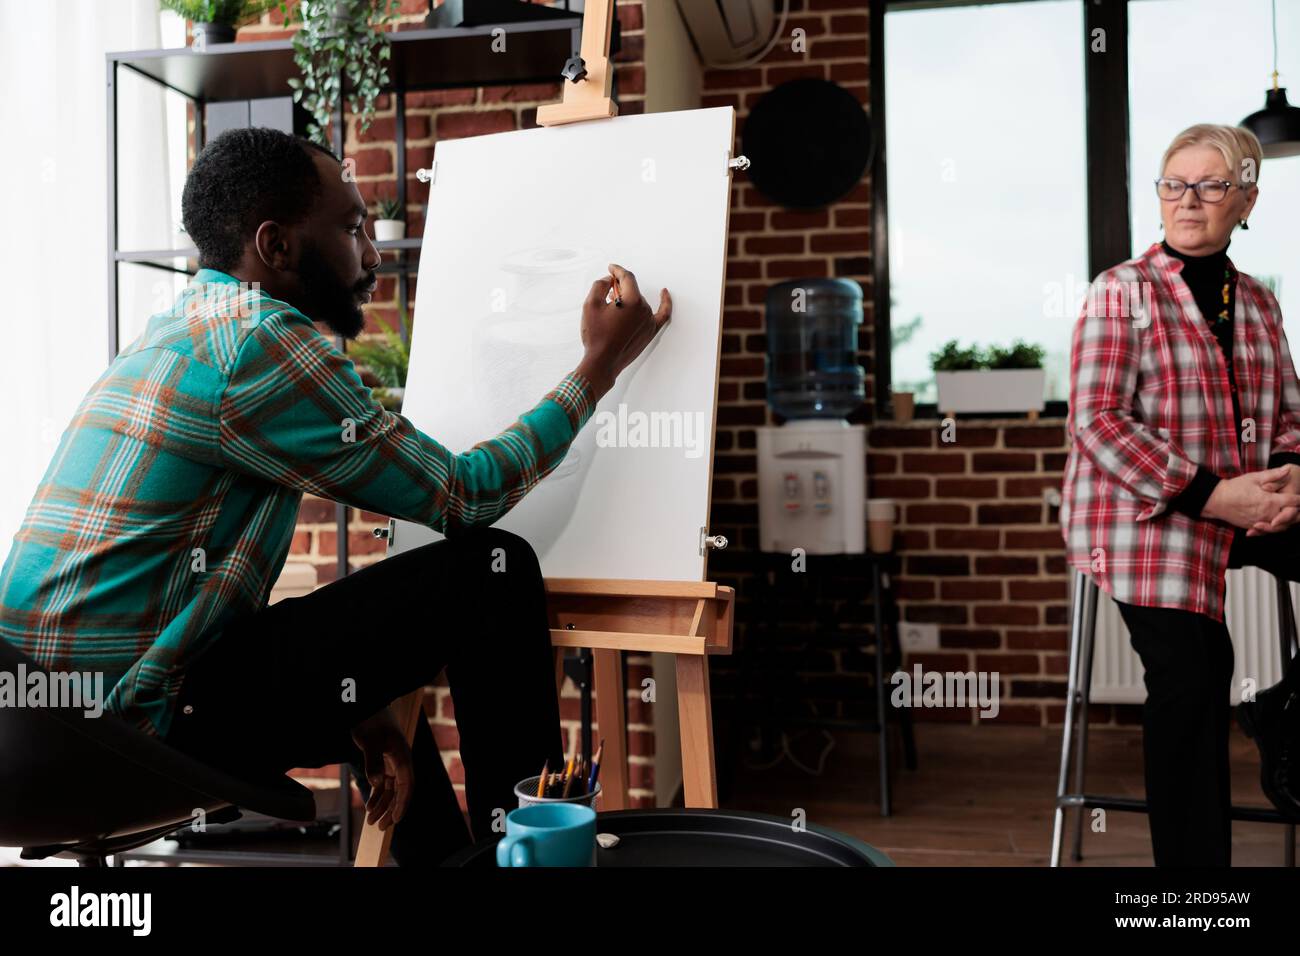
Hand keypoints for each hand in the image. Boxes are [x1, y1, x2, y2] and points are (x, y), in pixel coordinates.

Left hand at [350, 706, 412, 830]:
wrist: (368, 707)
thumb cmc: (370, 721)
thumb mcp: (368, 741)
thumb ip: (373, 762)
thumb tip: (377, 784)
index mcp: (403, 756)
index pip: (407, 785)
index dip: (402, 804)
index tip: (395, 820)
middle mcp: (401, 761)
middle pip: (400, 791)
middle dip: (391, 810)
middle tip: (380, 827)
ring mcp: (393, 762)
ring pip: (391, 790)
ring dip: (383, 805)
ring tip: (371, 821)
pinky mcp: (384, 762)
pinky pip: (384, 783)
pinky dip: (377, 795)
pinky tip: (369, 806)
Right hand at [573, 263, 671, 398]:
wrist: (603, 362)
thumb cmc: (596, 336)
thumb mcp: (590, 305)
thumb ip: (600, 285)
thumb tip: (610, 280)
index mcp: (631, 301)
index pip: (626, 277)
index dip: (617, 270)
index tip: (611, 268)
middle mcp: (644, 309)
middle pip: (632, 290)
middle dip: (619, 289)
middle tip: (605, 295)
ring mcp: (649, 321)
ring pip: (639, 302)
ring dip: (628, 300)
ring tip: (613, 307)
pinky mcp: (650, 331)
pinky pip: (662, 314)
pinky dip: (665, 302)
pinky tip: (665, 293)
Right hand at [1203, 466, 1299, 535]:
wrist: (1217, 500)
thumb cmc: (1235, 487)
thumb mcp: (1254, 477)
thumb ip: (1273, 475)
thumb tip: (1287, 470)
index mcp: (1271, 501)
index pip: (1294, 501)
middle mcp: (1268, 514)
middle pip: (1291, 516)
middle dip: (1297, 511)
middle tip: (1297, 507)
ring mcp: (1261, 521)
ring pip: (1282, 526)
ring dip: (1287, 520)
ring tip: (1288, 514)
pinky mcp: (1253, 526)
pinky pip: (1269, 530)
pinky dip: (1274, 527)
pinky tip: (1274, 521)